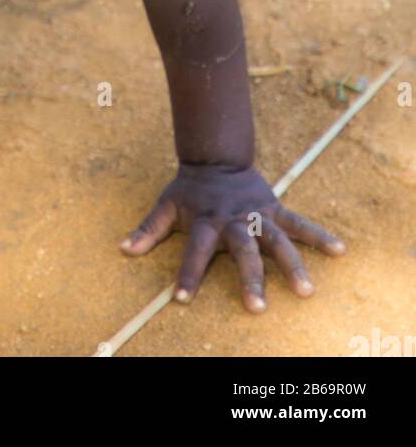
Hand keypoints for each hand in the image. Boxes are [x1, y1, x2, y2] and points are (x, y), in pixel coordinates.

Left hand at [120, 162, 345, 311]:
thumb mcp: (167, 205)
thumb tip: (124, 249)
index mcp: (205, 222)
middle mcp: (233, 221)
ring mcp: (257, 215)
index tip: (181, 299)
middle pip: (242, 252)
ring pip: (277, 240)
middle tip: (256, 307)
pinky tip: (340, 250)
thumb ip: (149, 229)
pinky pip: (300, 222)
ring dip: (291, 264)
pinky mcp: (275, 208)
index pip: (194, 251)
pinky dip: (319, 235)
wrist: (215, 157)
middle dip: (249, 279)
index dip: (187, 273)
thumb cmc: (190, 189)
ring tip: (305, 291)